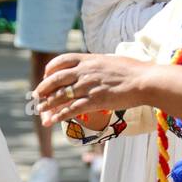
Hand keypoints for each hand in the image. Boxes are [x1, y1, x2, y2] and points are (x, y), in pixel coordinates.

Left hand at [33, 52, 148, 125]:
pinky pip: (71, 109)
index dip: (50, 70)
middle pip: (55, 79)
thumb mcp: (110, 61)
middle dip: (43, 88)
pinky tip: (51, 121)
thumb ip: (97, 64)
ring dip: (47, 104)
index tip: (46, 77)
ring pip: (60, 96)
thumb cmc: (133, 71)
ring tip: (39, 111)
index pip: (60, 61)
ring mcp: (88, 86)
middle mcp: (85, 71)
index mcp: (88, 59)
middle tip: (36, 96)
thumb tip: (95, 66)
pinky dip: (59, 115)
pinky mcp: (94, 101)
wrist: (145, 81)